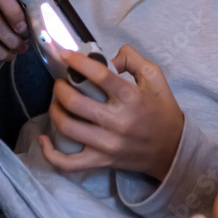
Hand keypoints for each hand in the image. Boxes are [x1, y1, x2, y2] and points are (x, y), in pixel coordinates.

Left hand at [38, 45, 184, 178]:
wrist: (173, 150)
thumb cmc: (163, 111)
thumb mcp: (155, 78)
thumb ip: (132, 59)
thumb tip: (107, 57)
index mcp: (131, 97)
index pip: (99, 76)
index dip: (77, 62)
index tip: (64, 55)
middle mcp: (118, 121)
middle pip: (75, 102)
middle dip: (60, 88)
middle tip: (61, 83)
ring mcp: (108, 144)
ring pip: (68, 127)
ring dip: (55, 111)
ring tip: (57, 103)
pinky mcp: (102, 161)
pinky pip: (69, 163)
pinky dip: (51, 153)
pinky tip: (44, 140)